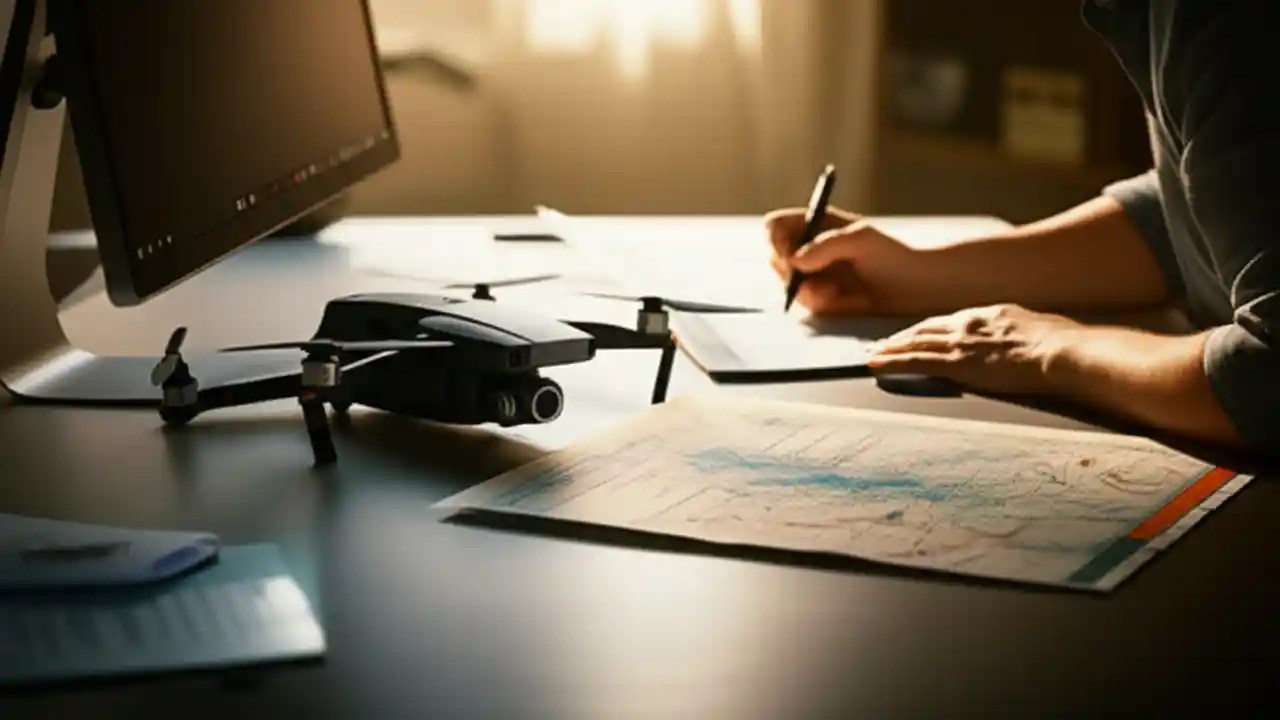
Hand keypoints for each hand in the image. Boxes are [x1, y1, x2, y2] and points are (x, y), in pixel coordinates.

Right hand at [765, 207, 927, 315]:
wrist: (920, 286)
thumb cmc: (897, 255)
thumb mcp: (862, 241)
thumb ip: (826, 246)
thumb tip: (795, 260)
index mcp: (818, 224)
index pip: (775, 226)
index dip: (774, 241)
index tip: (788, 257)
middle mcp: (813, 247)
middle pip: (776, 258)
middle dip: (789, 273)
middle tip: (805, 279)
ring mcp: (818, 273)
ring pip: (790, 285)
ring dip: (806, 292)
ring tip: (833, 293)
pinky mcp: (826, 297)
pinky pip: (806, 303)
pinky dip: (819, 303)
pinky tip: (842, 300)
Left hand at [867, 304, 1080, 394]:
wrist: (1062, 351)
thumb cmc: (1063, 345)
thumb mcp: (1039, 331)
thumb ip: (1020, 335)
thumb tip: (1025, 343)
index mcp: (991, 314)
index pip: (950, 321)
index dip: (929, 328)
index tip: (916, 333)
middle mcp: (970, 323)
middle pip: (927, 329)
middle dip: (903, 336)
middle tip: (882, 342)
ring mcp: (960, 342)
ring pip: (915, 343)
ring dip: (890, 348)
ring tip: (873, 353)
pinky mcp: (956, 363)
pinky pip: (914, 361)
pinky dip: (892, 362)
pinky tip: (875, 364)